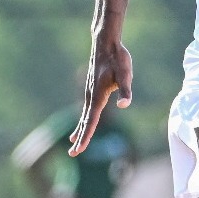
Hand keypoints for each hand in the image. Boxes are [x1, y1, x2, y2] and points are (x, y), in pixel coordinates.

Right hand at [70, 36, 133, 156]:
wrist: (106, 43)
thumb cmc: (118, 59)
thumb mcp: (125, 75)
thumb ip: (125, 91)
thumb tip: (124, 105)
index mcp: (97, 96)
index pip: (91, 122)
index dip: (85, 137)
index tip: (78, 150)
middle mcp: (91, 96)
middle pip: (85, 122)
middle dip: (80, 138)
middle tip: (73, 154)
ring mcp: (91, 92)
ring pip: (85, 115)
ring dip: (80, 129)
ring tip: (73, 141)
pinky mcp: (93, 88)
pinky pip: (88, 108)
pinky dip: (85, 118)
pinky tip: (85, 120)